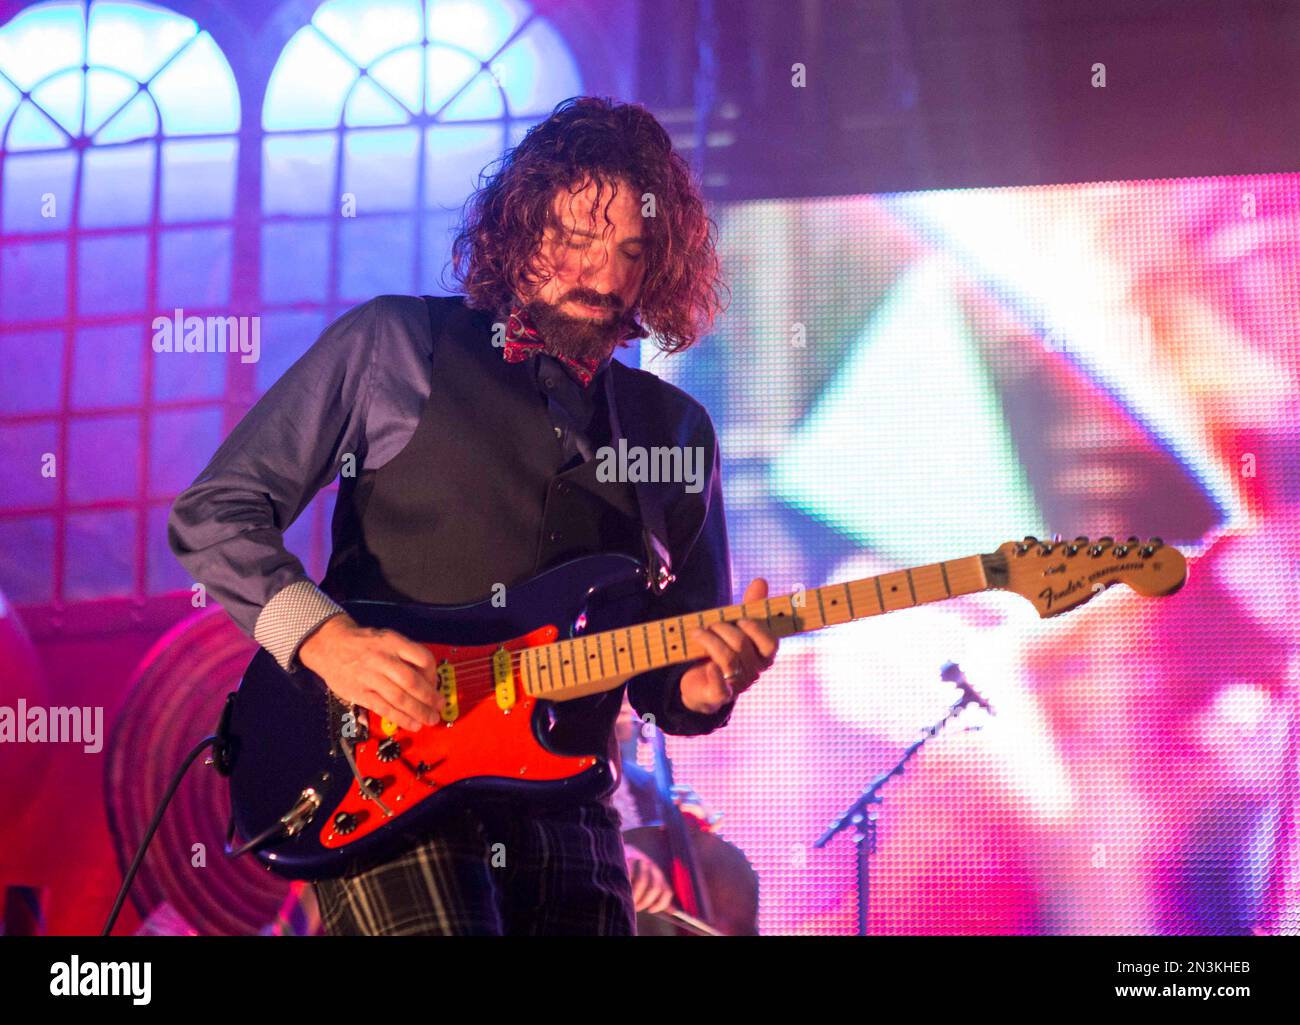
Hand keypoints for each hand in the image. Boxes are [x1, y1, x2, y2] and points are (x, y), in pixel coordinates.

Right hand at [297, 613, 442, 731]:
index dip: (434, 675)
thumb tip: (428, 678)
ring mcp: (370, 676)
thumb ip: (406, 654)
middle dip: (429, 698)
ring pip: (399, 698)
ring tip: (430, 719)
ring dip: (418, 712)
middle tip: (439, 708)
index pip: (423, 658)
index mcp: (393, 642)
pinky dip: (400, 718)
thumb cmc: (364, 643)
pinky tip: (412, 724)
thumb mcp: (387, 638)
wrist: (330, 644)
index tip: (437, 685)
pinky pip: (384, 708)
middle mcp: (383, 659)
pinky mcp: (359, 692)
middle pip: (412, 682)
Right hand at [625, 846, 674, 913]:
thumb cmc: (632, 877)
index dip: (661, 904)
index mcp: (659, 875)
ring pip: (642, 882)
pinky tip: (622, 890)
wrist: (616, 855)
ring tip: (628, 901)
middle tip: (636, 907)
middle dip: (645, 901)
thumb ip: (659, 898)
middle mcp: (652, 867)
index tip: (650, 910)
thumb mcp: (647, 886)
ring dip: (635, 896)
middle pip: (655, 888)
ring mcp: (640, 861)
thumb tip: (673, 911)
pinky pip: (630, 875)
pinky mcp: (627, 859)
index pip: (667, 891)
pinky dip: (626, 886)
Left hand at [679, 578, 778, 714]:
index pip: (771, 643)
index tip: (741, 619)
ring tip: (698, 632)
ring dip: (710, 641)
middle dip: (723, 629)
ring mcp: (738, 684)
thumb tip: (761, 581)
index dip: (756, 629)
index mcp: (763, 655)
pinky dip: (713, 673)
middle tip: (711, 624)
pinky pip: (720, 686)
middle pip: (743, 645)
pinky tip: (706, 665)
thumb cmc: (721, 649)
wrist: (699, 681)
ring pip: (728, 659)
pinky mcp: (720, 695)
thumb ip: (750, 606)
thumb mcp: (735, 626)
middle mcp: (754, 671)